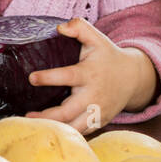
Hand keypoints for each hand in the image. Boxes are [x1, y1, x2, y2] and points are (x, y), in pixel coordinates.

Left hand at [26, 18, 158, 132]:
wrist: (133, 78)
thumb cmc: (107, 56)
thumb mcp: (96, 38)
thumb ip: (79, 27)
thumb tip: (60, 28)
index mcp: (89, 74)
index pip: (67, 76)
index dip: (49, 77)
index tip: (31, 78)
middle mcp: (93, 96)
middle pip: (69, 111)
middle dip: (48, 115)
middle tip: (27, 115)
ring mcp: (97, 111)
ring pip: (75, 126)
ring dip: (56, 128)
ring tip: (35, 127)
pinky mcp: (99, 121)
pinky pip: (83, 132)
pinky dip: (67, 134)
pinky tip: (50, 132)